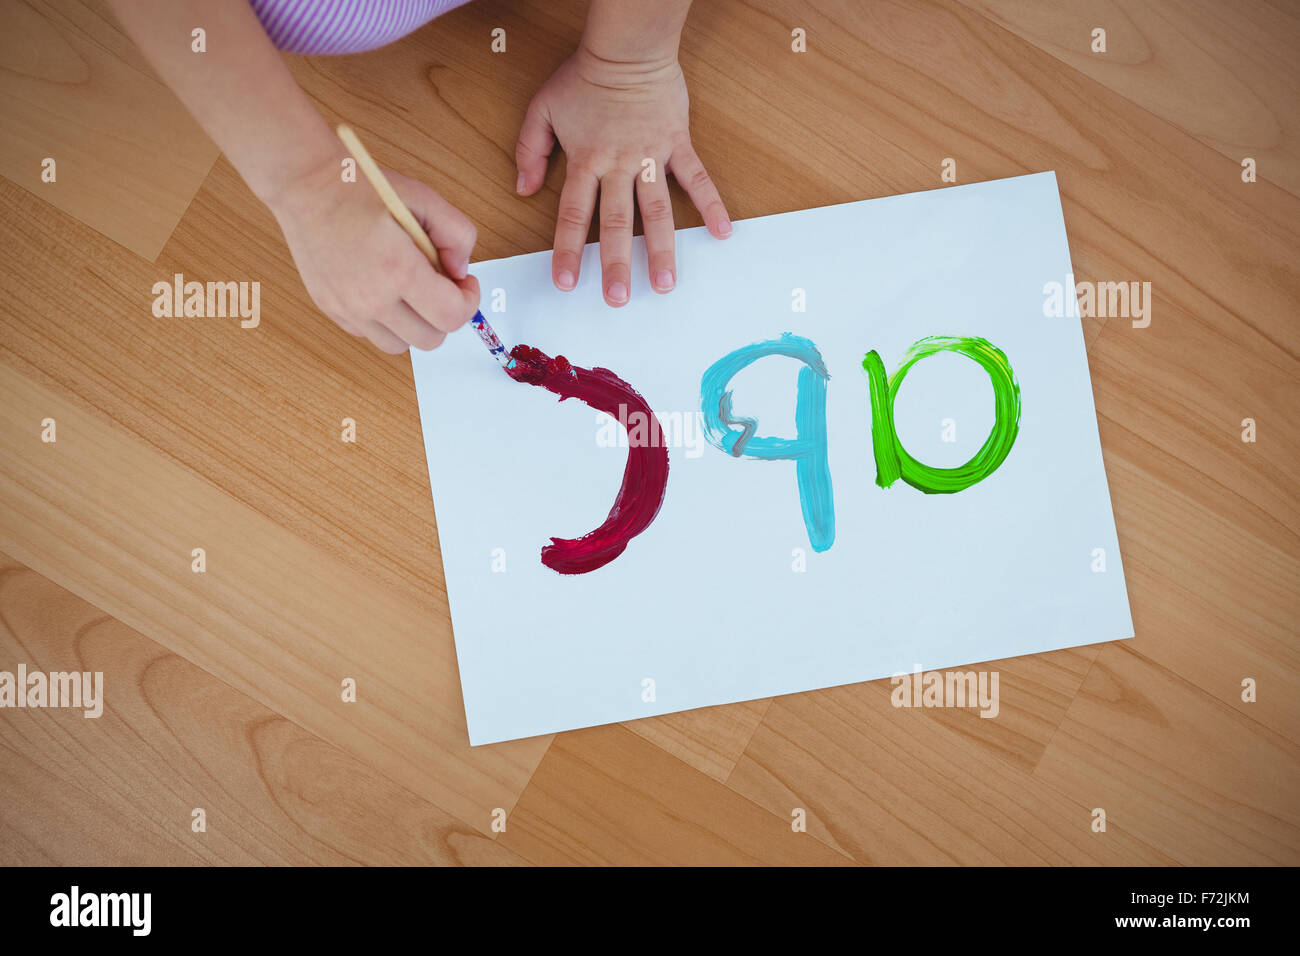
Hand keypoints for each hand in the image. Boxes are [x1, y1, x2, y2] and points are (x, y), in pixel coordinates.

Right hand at [271, 161, 479, 352]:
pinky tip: (384, 290)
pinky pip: (369, 334)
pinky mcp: (330, 308)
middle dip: (445, 316)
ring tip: (411, 292)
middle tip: (442, 287)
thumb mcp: (423, 198)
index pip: (451, 317)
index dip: (469, 303)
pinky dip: (385, 322)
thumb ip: (457, 234)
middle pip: (430, 339)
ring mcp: (348, 307)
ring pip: (399, 345)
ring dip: (414, 325)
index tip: (465, 284)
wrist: (305, 184)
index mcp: (399, 269)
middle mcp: (372, 298)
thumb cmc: (360, 186)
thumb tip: (461, 270)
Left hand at [515, 44, 731, 306]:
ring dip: (660, 250)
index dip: (567, 251)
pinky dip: (711, 205)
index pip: (572, 215)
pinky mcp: (678, 145)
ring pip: (656, 212)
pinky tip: (722, 233)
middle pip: (615, 223)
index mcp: (585, 161)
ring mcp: (651, 157)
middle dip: (615, 264)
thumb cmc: (584, 77)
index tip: (566, 283)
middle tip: (618, 298)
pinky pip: (697, 179)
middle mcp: (618, 166)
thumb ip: (529, 151)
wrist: (627, 48)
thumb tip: (523, 190)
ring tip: (664, 284)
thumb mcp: (542, 109)